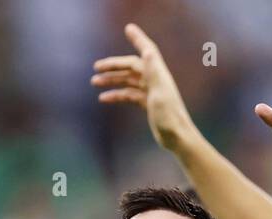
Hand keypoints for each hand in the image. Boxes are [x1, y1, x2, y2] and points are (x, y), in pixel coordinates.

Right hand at [92, 23, 194, 150]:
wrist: (177, 138)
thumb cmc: (169, 117)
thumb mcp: (160, 92)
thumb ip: (153, 71)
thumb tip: (147, 50)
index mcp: (157, 74)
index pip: (146, 50)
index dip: (138, 39)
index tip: (128, 28)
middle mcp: (154, 80)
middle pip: (131, 66)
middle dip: (114, 65)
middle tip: (95, 67)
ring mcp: (151, 92)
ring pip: (128, 81)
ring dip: (112, 79)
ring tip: (94, 82)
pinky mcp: (148, 104)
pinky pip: (129, 95)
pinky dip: (117, 94)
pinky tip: (104, 98)